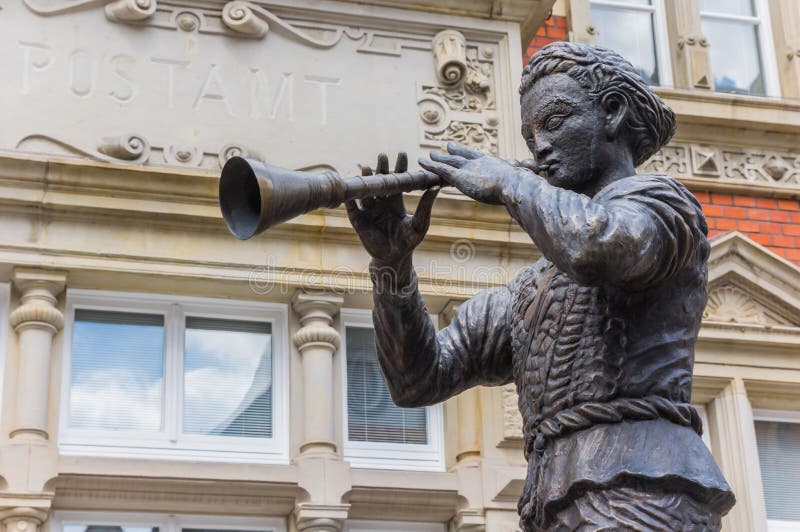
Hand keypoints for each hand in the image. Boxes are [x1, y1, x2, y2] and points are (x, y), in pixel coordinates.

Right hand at [346, 152, 439, 269]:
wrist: (394, 258)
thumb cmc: (409, 241)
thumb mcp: (420, 222)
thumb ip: (425, 205)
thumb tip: (436, 188)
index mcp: (395, 201)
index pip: (398, 180)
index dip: (399, 167)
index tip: (403, 153)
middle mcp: (380, 202)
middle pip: (380, 181)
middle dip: (381, 168)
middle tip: (383, 156)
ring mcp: (368, 210)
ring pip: (366, 191)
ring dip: (366, 179)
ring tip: (367, 167)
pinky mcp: (358, 220)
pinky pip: (352, 207)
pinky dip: (349, 199)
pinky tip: (349, 190)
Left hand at [418, 142, 522, 204]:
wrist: (513, 185)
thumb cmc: (519, 188)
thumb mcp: (518, 186)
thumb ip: (515, 188)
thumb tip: (526, 193)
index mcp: (492, 164)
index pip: (478, 158)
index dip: (470, 155)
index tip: (469, 151)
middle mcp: (478, 163)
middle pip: (462, 156)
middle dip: (454, 153)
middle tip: (448, 147)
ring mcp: (468, 168)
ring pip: (449, 161)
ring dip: (438, 159)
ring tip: (430, 155)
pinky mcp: (458, 176)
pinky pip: (441, 169)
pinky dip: (431, 165)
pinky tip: (421, 161)